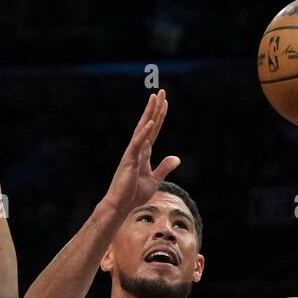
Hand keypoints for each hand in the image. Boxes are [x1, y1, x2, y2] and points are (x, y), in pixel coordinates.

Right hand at [103, 91, 179, 218]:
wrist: (121, 205)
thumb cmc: (134, 194)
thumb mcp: (155, 179)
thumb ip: (165, 167)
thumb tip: (177, 158)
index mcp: (144, 153)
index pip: (154, 130)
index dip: (160, 116)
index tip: (165, 102)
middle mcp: (138, 149)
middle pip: (148, 124)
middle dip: (155, 108)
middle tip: (161, 91)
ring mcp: (133, 153)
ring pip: (142, 129)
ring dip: (149, 113)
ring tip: (154, 98)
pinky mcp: (129, 160)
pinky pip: (138, 143)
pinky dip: (144, 133)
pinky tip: (150, 122)